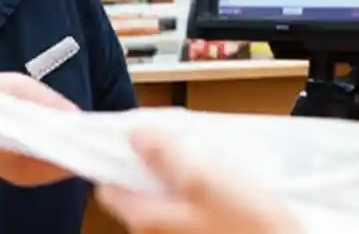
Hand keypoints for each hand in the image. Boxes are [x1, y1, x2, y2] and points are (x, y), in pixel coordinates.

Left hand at [96, 129, 302, 233]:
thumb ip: (163, 154)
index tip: (137, 134)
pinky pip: (190, 211)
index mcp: (146, 220)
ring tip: (210, 162)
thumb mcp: (204, 178)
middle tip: (184, 142)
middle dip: (156, 164)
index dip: (119, 158)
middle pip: (140, 192)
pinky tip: (224, 185)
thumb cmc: (249, 227)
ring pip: (168, 200)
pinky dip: (199, 194)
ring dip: (182, 178)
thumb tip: (132, 133)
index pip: (109, 188)